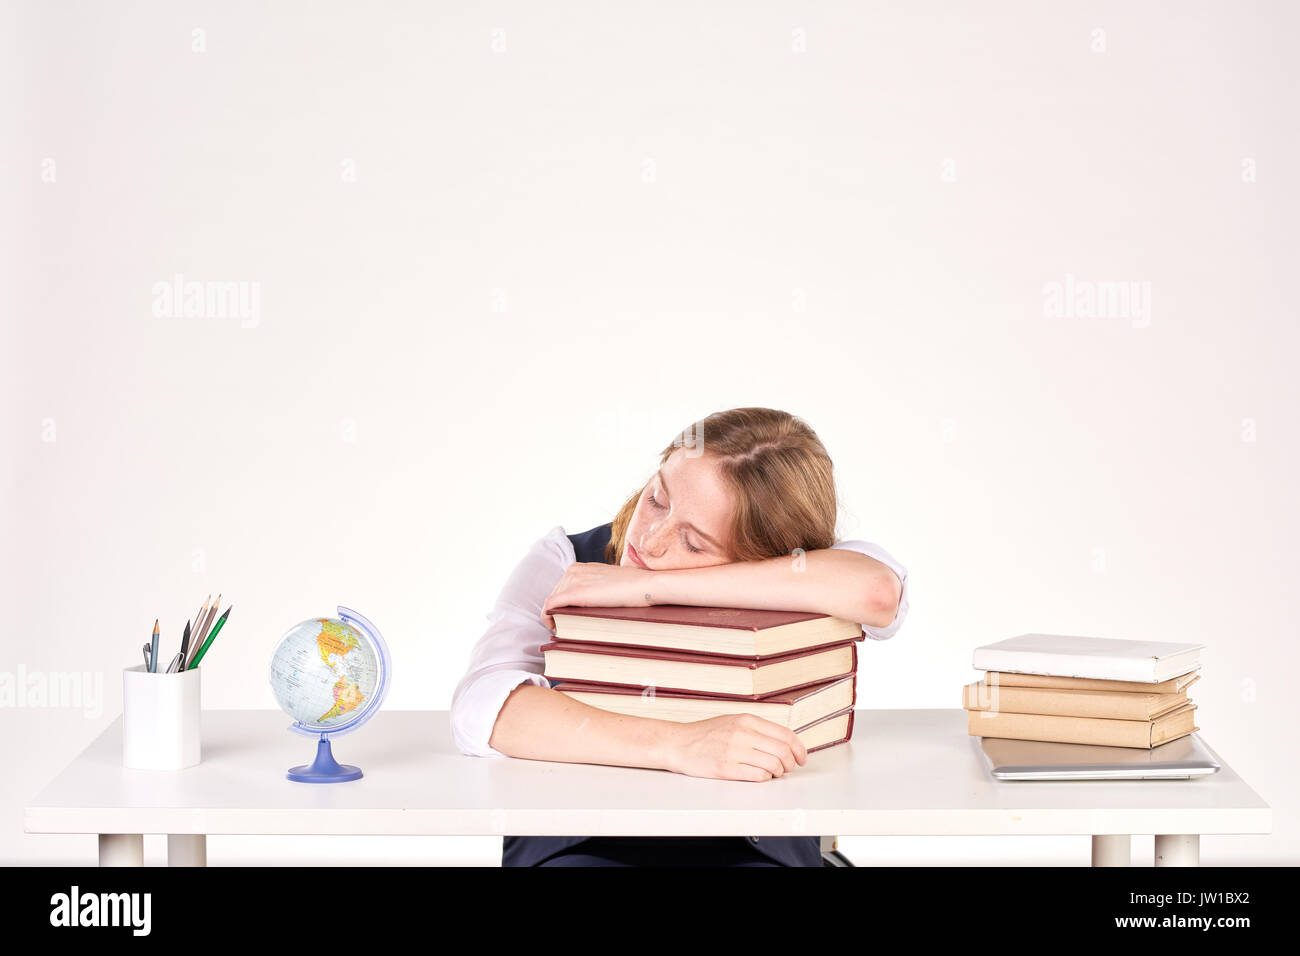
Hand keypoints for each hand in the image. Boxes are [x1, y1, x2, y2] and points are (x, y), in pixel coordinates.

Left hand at [541, 562, 655, 632]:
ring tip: (563, 630)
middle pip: (556, 594)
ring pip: (552, 601)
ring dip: (554, 616)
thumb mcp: (609, 585)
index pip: (563, 587)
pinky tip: (555, 628)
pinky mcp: (575, 592)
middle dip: (557, 611)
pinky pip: (550, 606)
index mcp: (582, 567)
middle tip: (563, 628)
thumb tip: (588, 606)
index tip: (564, 617)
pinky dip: (548, 618)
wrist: (645, 586)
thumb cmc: (634, 588)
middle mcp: (574, 570)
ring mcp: (573, 580)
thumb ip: (595, 590)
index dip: (561, 604)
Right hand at [660, 713, 807, 781]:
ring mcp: (734, 751)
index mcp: (747, 720)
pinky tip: (759, 775)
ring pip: (773, 765)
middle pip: (783, 751)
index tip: (801, 758)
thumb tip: (784, 743)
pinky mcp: (726, 768)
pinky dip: (764, 778)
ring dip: (778, 772)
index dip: (799, 749)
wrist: (679, 743)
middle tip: (787, 768)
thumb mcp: (734, 721)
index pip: (785, 734)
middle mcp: (743, 733)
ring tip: (772, 772)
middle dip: (790, 763)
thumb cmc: (706, 734)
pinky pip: (758, 776)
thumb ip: (757, 729)